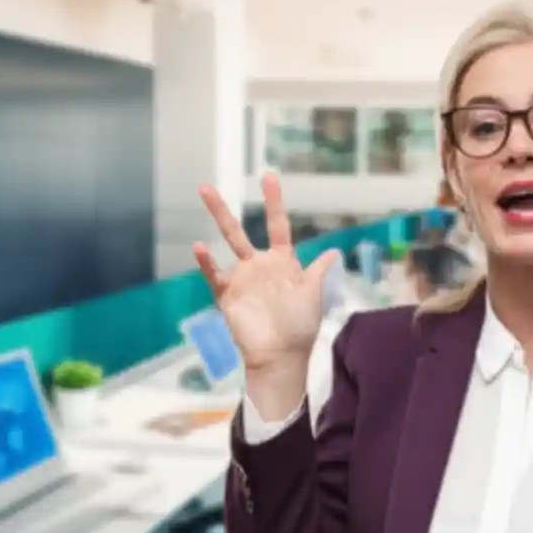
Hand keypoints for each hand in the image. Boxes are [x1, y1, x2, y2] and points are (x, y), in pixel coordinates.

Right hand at [193, 173, 337, 413]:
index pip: (277, 226)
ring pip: (223, 245)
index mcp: (281, 262)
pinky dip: (206, 263)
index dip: (273, 202)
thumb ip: (318, 272)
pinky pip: (215, 275)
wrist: (281, 356)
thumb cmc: (300, 326)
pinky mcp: (228, 296)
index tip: (268, 176)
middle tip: (206, 185)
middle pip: (238, 231)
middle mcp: (258, 266)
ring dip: (213, 223)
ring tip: (199, 201)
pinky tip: (199, 248)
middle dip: (223, 209)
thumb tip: (333, 252)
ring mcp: (241, 279)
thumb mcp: (313, 295)